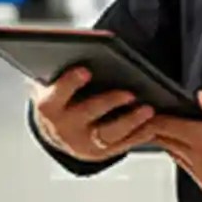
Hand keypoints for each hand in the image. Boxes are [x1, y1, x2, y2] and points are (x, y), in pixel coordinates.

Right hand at [30, 67, 157, 161]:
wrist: (53, 130)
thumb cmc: (59, 96)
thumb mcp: (51, 82)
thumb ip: (62, 68)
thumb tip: (83, 48)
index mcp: (49, 106)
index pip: (58, 93)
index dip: (70, 82)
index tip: (86, 70)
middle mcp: (63, 128)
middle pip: (87, 114)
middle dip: (109, 103)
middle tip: (129, 93)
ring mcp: (82, 143)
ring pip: (108, 134)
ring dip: (130, 122)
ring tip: (147, 109)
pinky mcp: (99, 153)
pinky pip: (122, 145)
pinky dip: (139, 135)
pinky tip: (152, 123)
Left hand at [148, 90, 201, 201]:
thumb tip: (198, 97)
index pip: (167, 127)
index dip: (155, 116)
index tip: (150, 107)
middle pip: (167, 143)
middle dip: (162, 128)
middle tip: (164, 113)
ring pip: (178, 156)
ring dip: (177, 142)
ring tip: (187, 127)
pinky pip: (191, 169)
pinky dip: (190, 156)